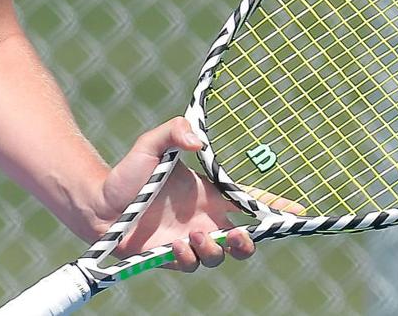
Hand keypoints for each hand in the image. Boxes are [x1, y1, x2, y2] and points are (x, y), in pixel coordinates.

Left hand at [97, 117, 302, 271]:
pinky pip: (193, 265)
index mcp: (207, 195)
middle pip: (244, 239)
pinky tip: (175, 245)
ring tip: (194, 235)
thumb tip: (199, 142)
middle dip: (250, 242)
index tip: (298, 212)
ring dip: (215, 249)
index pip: (248, 202)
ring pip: (221, 255)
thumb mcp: (152, 144)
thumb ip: (174, 132)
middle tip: (239, 235)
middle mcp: (203, 219)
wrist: (99, 202)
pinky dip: (190, 257)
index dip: (274, 208)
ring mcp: (189, 240)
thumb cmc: (129, 172)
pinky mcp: (172, 257)